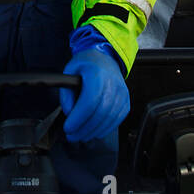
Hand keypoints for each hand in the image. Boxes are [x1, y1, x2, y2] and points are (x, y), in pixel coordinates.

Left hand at [59, 27, 128, 142]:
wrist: (105, 57)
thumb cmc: (86, 64)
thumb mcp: (69, 72)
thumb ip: (67, 94)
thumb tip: (70, 114)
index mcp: (97, 74)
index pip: (89, 101)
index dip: (78, 118)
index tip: (68, 128)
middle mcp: (113, 84)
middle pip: (100, 113)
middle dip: (84, 129)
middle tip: (72, 136)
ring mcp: (122, 93)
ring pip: (109, 119)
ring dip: (94, 131)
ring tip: (81, 136)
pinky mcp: (126, 100)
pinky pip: (118, 119)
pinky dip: (106, 129)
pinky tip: (95, 132)